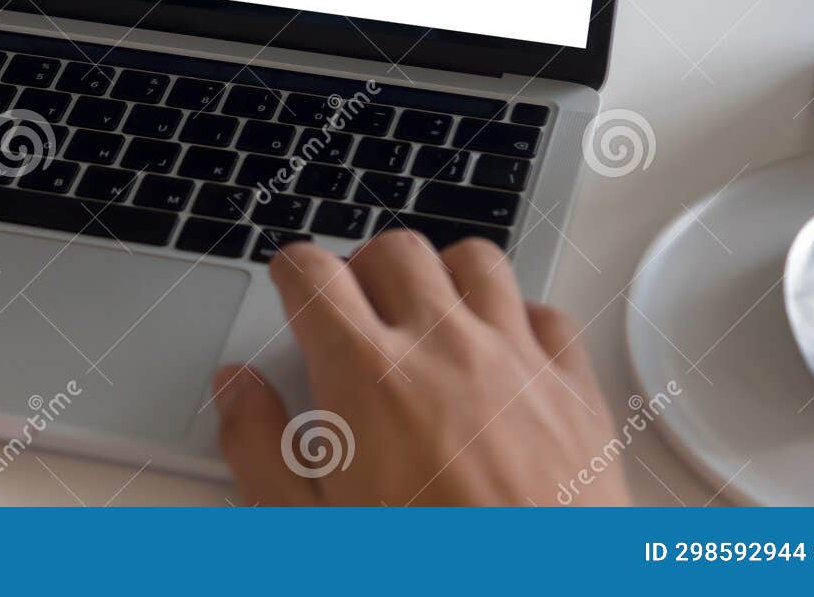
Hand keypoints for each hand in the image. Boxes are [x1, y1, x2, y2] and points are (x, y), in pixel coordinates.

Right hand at [212, 232, 627, 505]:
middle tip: (355, 309)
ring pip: (476, 262)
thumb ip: (258, 449)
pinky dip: (519, 320)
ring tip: (427, 317)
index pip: (313, 273)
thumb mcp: (304, 536)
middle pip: (395, 250)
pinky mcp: (576, 394)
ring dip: (443, 277)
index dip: (292, 272)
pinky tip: (502, 357)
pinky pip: (547, 316)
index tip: (293, 290)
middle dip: (365, 267)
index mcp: (367, 378)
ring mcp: (518, 364)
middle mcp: (444, 349)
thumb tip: (236, 387)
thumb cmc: (423, 583)